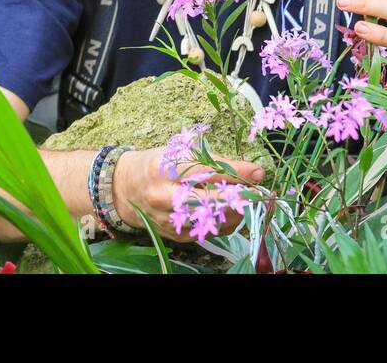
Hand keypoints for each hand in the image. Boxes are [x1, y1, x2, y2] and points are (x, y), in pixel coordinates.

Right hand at [112, 147, 264, 243]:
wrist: (126, 189)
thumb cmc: (158, 165)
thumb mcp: (178, 151)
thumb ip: (211, 160)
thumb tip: (248, 171)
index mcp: (164, 169)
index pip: (206, 172)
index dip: (235, 172)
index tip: (258, 172)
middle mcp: (164, 197)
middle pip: (211, 200)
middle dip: (241, 196)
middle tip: (260, 191)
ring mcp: (169, 219)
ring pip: (212, 220)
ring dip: (238, 211)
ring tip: (251, 200)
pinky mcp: (175, 235)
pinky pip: (208, 231)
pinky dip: (226, 222)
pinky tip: (235, 212)